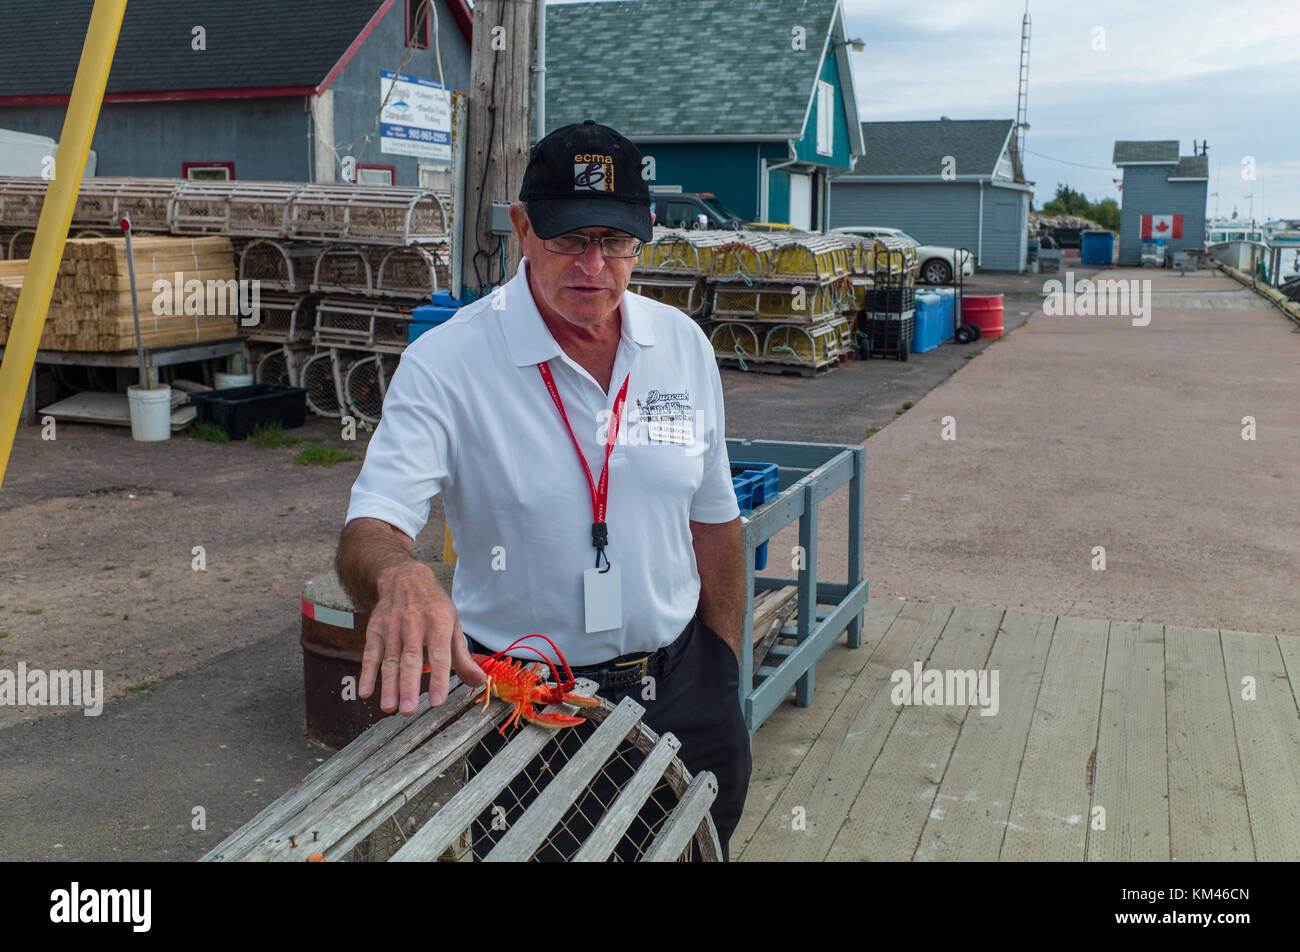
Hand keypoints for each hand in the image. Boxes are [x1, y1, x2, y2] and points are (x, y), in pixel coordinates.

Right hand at [359, 561, 484, 714]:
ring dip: (388, 685)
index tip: (438, 701)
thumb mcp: (453, 625)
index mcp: (438, 623)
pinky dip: (366, 673)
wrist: (405, 578)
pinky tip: (365, 692)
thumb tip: (478, 681)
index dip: (439, 678)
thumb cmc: (433, 606)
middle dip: (409, 686)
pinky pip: (370, 653)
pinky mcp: (375, 630)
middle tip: (409, 710)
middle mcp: (414, 624)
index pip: (439, 654)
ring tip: (389, 707)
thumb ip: (462, 656)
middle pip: (411, 659)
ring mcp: (392, 627)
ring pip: (390, 660)